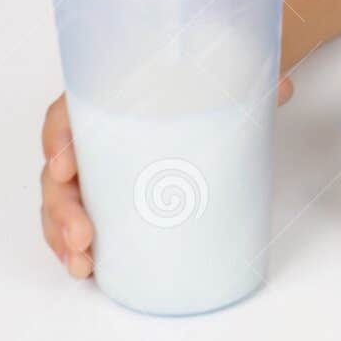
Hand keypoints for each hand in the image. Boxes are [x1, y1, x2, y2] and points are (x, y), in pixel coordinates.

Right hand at [41, 75, 295, 277]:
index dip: (57, 138)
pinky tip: (88, 268)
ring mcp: (102, 163)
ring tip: (83, 264)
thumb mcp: (226, 71)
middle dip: (61, 207)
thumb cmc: (207, 77)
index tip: (64, 165)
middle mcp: (96, 130)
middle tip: (83, 236)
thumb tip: (283, 90)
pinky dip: (76, 244)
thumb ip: (250, 77)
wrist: (219, 81)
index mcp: (109, 94)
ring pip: (64, 199)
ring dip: (61, 234)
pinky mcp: (114, 191)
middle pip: (59, 167)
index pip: (69, 112)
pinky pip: (83, 216)